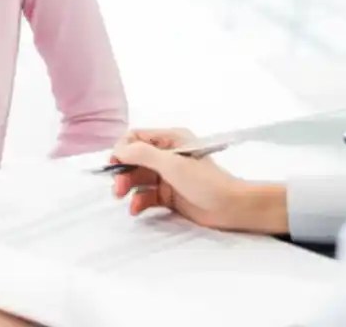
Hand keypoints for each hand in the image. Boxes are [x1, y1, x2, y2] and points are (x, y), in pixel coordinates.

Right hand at [111, 128, 288, 234]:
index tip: (114, 164)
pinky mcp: (169, 195)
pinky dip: (139, 201)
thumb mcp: (172, 164)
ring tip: (123, 199)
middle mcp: (167, 156)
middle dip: (123, 172)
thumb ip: (143, 154)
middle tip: (118, 188)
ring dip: (128, 188)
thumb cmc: (206, 182)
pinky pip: (146, 195)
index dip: (122, 149)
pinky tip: (136, 209)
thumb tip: (118, 150)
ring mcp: (168, 176)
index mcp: (170, 140)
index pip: (136, 138)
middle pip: (134, 159)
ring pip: (138, 178)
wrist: (232, 208)